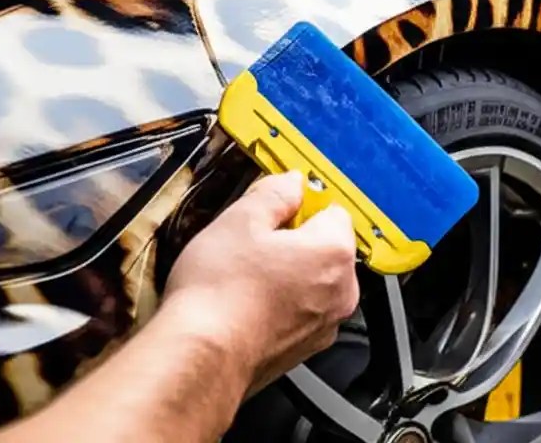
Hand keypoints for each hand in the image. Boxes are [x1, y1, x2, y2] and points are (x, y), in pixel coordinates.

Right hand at [163, 171, 359, 393]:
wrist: (201, 357)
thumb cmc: (219, 294)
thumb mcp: (240, 220)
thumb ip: (274, 194)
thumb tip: (290, 183)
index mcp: (333, 253)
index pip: (333, 210)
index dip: (300, 204)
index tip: (277, 205)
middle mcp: (340, 292)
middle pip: (326, 249)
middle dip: (294, 240)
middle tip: (252, 239)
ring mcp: (323, 325)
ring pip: (312, 282)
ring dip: (287, 274)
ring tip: (243, 273)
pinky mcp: (302, 350)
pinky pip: (299, 313)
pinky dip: (279, 304)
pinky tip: (245, 301)